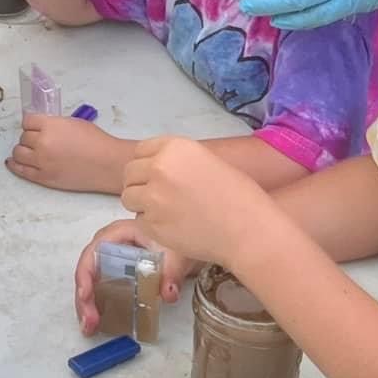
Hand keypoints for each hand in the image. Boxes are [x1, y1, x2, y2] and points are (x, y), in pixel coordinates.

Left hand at [7, 116, 127, 194]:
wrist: (107, 164)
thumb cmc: (97, 142)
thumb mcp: (74, 123)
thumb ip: (54, 124)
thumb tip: (44, 127)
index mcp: (50, 126)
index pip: (27, 121)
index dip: (31, 124)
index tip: (33, 126)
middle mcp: (42, 143)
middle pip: (23, 137)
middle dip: (29, 137)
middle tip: (37, 139)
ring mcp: (41, 162)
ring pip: (18, 153)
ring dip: (22, 150)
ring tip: (29, 151)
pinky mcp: (43, 178)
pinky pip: (21, 170)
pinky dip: (15, 165)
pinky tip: (13, 162)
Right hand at [73, 216, 195, 335]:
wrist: (179, 241)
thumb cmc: (171, 240)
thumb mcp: (175, 253)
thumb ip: (172, 271)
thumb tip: (168, 292)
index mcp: (117, 235)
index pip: (93, 254)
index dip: (85, 275)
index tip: (85, 295)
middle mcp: (108, 246)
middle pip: (87, 271)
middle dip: (84, 298)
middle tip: (89, 320)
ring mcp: (109, 261)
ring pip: (90, 283)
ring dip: (87, 305)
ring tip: (89, 326)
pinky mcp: (115, 275)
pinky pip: (99, 289)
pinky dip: (96, 306)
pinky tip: (97, 323)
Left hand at [119, 136, 263, 263]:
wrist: (248, 230)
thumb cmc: (239, 195)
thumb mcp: (207, 161)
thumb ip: (179, 161)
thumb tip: (158, 167)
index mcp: (174, 148)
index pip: (140, 151)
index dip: (147, 164)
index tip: (156, 175)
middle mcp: (158, 168)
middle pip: (130, 173)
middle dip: (140, 183)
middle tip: (158, 196)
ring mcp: (152, 197)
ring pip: (129, 197)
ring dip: (141, 204)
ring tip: (164, 212)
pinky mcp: (152, 224)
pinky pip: (139, 220)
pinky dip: (151, 224)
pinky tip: (172, 226)